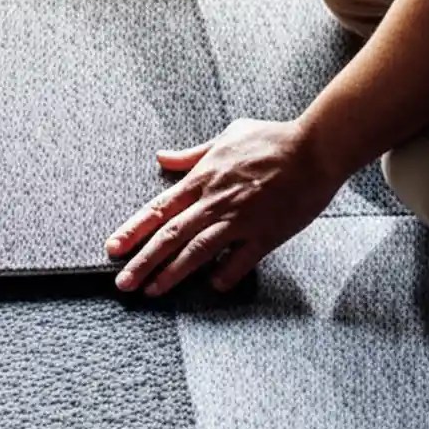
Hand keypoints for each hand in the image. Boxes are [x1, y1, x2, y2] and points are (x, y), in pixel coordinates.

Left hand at [106, 119, 348, 295]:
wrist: (316, 147)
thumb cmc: (273, 139)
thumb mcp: (226, 136)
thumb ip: (192, 154)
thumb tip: (162, 157)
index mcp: (202, 180)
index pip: (158, 209)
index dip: (133, 230)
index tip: (112, 248)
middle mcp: (214, 202)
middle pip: (170, 235)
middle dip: (142, 261)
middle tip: (122, 283)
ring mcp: (240, 220)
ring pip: (197, 251)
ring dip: (172, 273)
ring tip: (152, 291)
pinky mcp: (265, 234)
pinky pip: (240, 261)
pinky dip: (225, 276)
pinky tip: (213, 287)